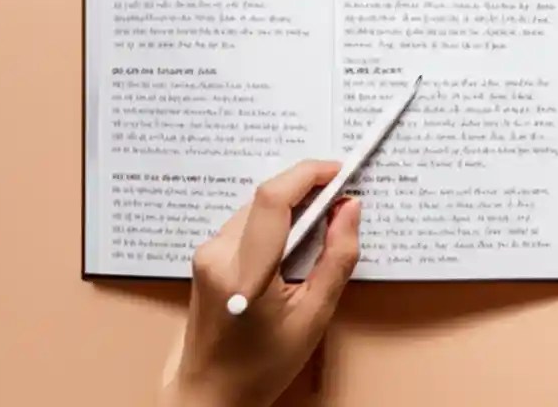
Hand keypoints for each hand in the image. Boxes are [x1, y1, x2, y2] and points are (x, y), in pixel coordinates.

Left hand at [159, 160, 361, 406]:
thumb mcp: (315, 315)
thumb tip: (350, 209)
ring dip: (291, 207)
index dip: (308, 175)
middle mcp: (217, 254)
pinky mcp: (206, 257)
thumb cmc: (263, 364)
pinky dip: (276, 222)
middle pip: (266, 199)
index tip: (340, 172)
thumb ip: (337, 258)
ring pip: (257, 208)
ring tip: (322, 229)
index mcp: (244, 272)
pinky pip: (247, 223)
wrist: (211, 393)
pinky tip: (295, 244)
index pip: (273, 200)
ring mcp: (206, 254)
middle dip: (306, 191)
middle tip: (341, 202)